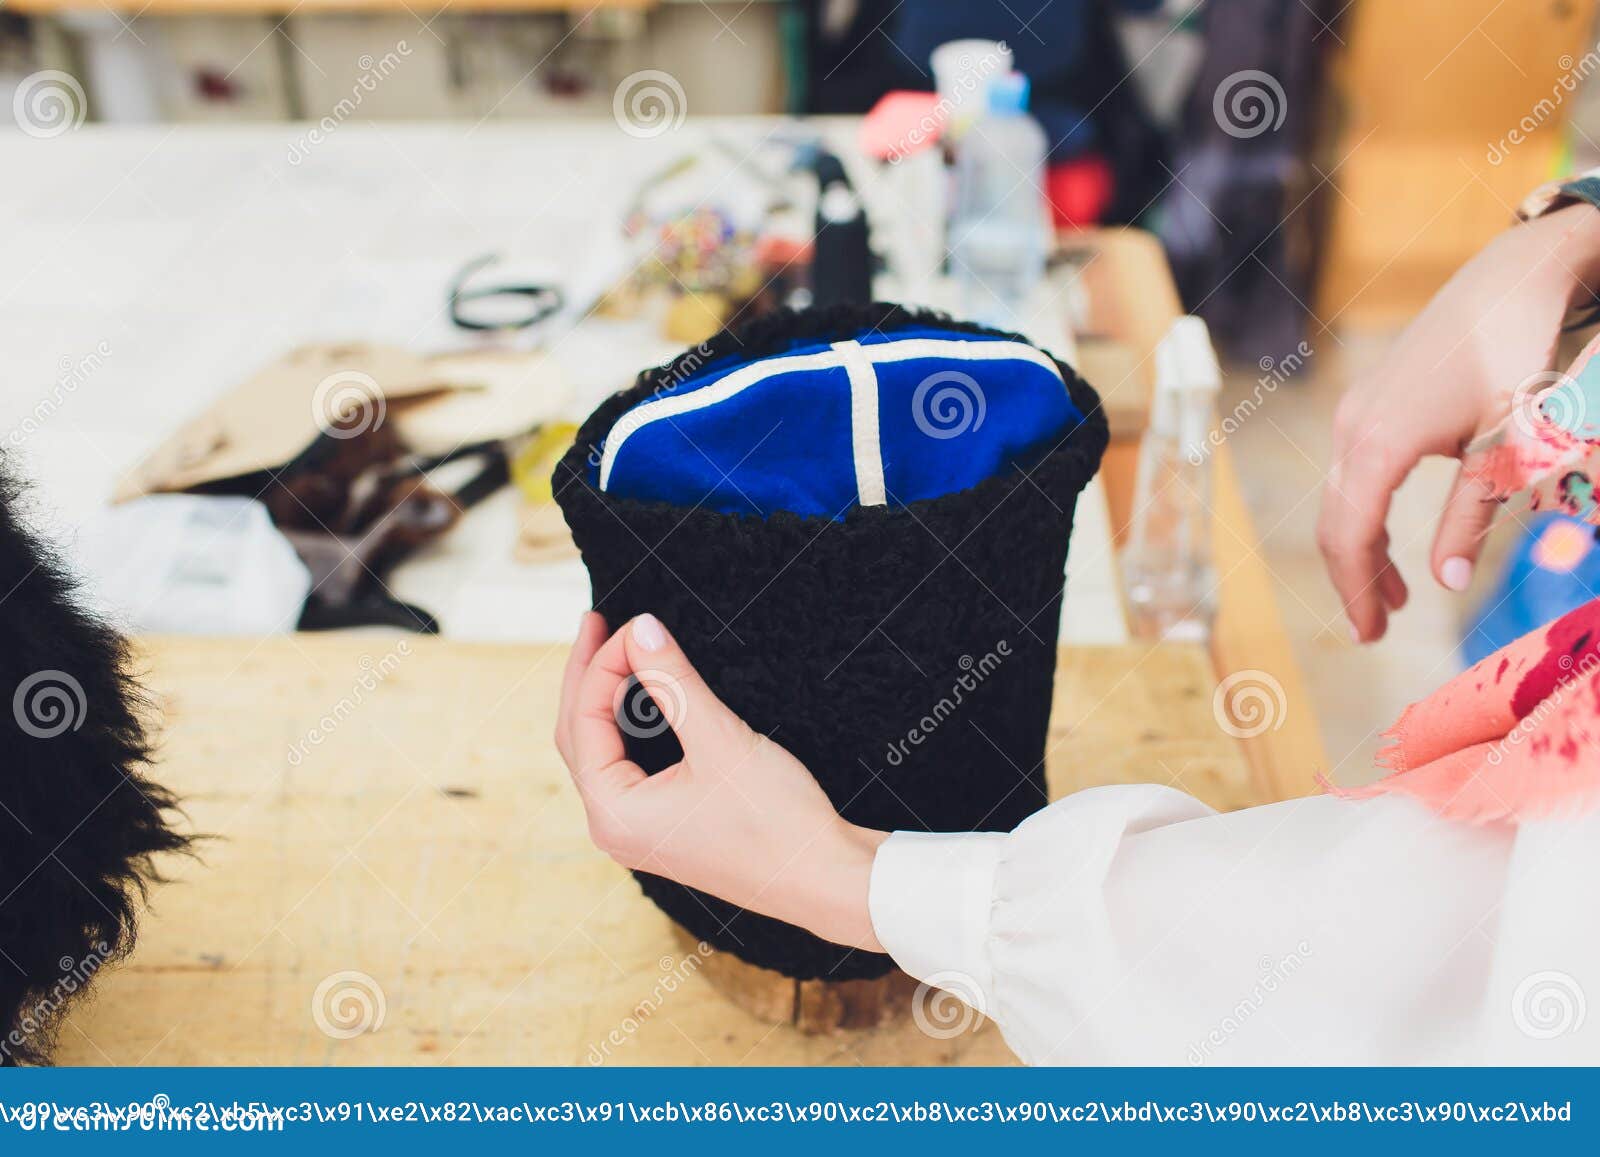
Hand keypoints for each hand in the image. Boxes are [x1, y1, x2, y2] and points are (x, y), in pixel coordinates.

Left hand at [554, 611, 886, 950]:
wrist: (826, 879)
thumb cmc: (776, 822)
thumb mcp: (720, 740)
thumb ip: (673, 681)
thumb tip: (640, 628)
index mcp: (614, 813)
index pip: (583, 720)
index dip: (602, 663)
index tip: (633, 623)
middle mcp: (615, 828)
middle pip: (579, 737)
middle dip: (587, 677)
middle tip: (596, 622)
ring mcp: (640, 832)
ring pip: (603, 752)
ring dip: (605, 701)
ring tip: (613, 652)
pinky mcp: (667, 829)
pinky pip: (629, 769)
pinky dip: (629, 729)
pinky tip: (643, 702)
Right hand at [1318, 204, 1599, 641]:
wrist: (1511, 277)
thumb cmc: (1515, 354)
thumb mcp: (1504, 445)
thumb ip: (1471, 516)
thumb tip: (1445, 585)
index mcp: (1378, 444)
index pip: (1349, 536)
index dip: (1356, 591)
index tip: (1371, 637)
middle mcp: (1353, 428)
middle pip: (1336, 524)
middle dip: (1353, 581)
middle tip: (1375, 632)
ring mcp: (1356, 412)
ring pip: (1343, 500)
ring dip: (1363, 551)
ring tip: (1396, 597)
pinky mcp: (1369, 403)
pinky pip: (1354, 474)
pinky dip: (1368, 515)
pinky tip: (1395, 535)